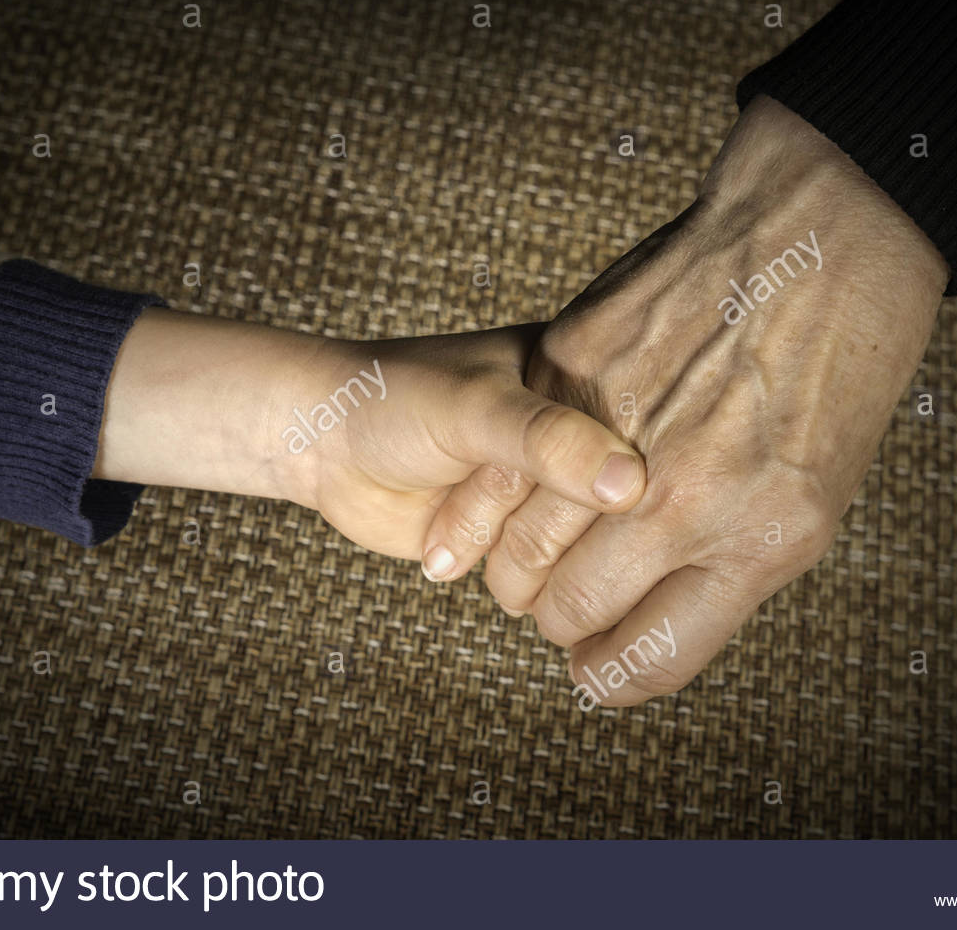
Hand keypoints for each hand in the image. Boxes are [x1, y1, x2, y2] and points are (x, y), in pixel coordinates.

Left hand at [94, 314, 645, 562]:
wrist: (322, 444)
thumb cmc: (392, 399)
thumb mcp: (474, 408)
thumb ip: (548, 441)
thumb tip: (628, 483)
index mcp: (582, 376)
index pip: (634, 444)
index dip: (589, 475)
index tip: (531, 473)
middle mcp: (577, 435)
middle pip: (606, 511)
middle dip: (532, 517)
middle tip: (470, 486)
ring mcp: (550, 490)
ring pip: (576, 553)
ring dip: (508, 550)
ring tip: (451, 515)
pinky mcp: (521, 535)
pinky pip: (543, 579)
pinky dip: (500, 576)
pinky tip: (450, 545)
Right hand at [435, 95, 948, 706]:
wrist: (820, 230)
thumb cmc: (836, 364)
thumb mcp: (815, 491)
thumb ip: (731, 560)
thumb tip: (654, 605)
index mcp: (761, 539)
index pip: (651, 658)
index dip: (610, 675)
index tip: (594, 666)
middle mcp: (684, 497)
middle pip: (572, 611)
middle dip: (558, 620)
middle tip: (560, 598)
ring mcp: (620, 431)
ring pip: (521, 548)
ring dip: (514, 564)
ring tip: (531, 546)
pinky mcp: (568, 366)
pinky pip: (505, 460)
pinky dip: (498, 487)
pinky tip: (515, 482)